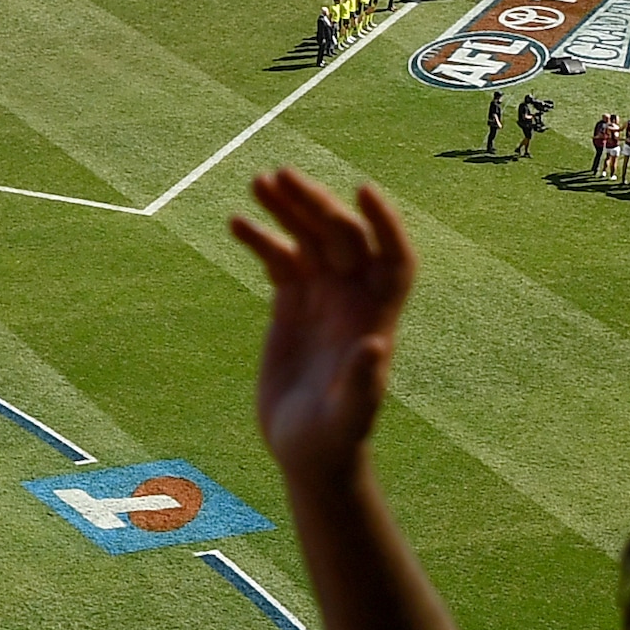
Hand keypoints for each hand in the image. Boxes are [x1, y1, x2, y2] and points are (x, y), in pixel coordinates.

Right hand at [229, 170, 415, 486]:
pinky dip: (260, 238)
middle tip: (283, 176)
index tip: (362, 191)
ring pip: (309, 239)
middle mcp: (352, 298)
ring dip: (288, 208)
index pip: (393, 258)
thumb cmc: (335, 440)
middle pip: (342, 236)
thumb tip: (375, 345)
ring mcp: (321, 297)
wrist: (307, 453)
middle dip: (316, 204)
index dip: (384, 223)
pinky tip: (237, 222)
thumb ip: (363, 383)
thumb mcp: (350, 417)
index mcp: (375, 317)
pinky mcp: (291, 305)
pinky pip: (279, 259)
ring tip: (260, 180)